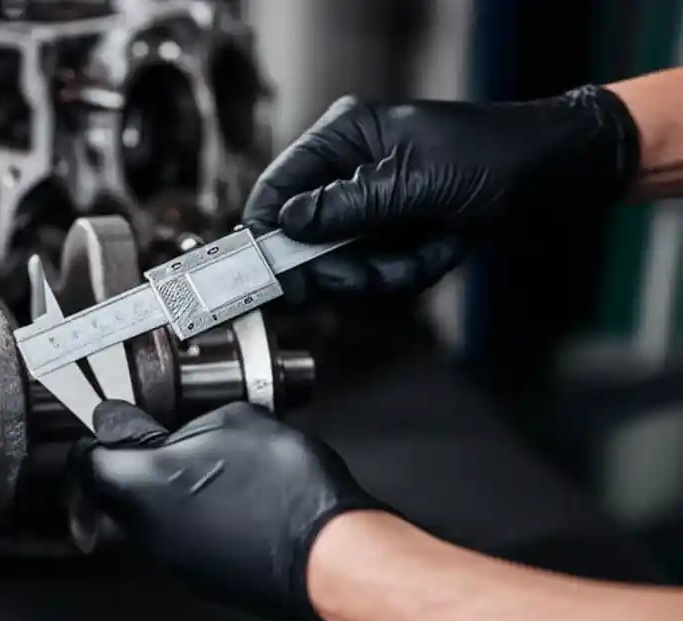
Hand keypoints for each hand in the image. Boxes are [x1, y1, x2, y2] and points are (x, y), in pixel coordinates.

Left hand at [69, 400, 386, 620]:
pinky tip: (238, 496)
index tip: (112, 421)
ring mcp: (178, 562)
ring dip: (173, 489)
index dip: (96, 434)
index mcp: (141, 488)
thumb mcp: (234, 421)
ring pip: (154, 516)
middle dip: (139, 459)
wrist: (335, 558)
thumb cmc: (288, 493)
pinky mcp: (209, 579)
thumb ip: (187, 422)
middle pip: (118, 491)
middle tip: (167, 433)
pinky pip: (188, 538)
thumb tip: (171, 426)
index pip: (86, 461)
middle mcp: (149, 533)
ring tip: (213, 462)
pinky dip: (201, 514)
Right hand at [243, 85, 639, 299]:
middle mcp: (351, 169)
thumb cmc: (495, 158)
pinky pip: (380, 270)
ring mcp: (372, 204)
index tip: (271, 274)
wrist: (560, 174)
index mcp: (346, 136)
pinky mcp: (394, 232)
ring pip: (344, 263)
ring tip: (429, 252)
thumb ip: (344, 207)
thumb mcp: (414, 183)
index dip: (267, 233)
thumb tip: (287, 225)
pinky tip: (443, 250)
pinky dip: (411, 270)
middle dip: (345, 264)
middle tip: (369, 276)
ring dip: (387, 270)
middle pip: (307, 238)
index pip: (278, 188)